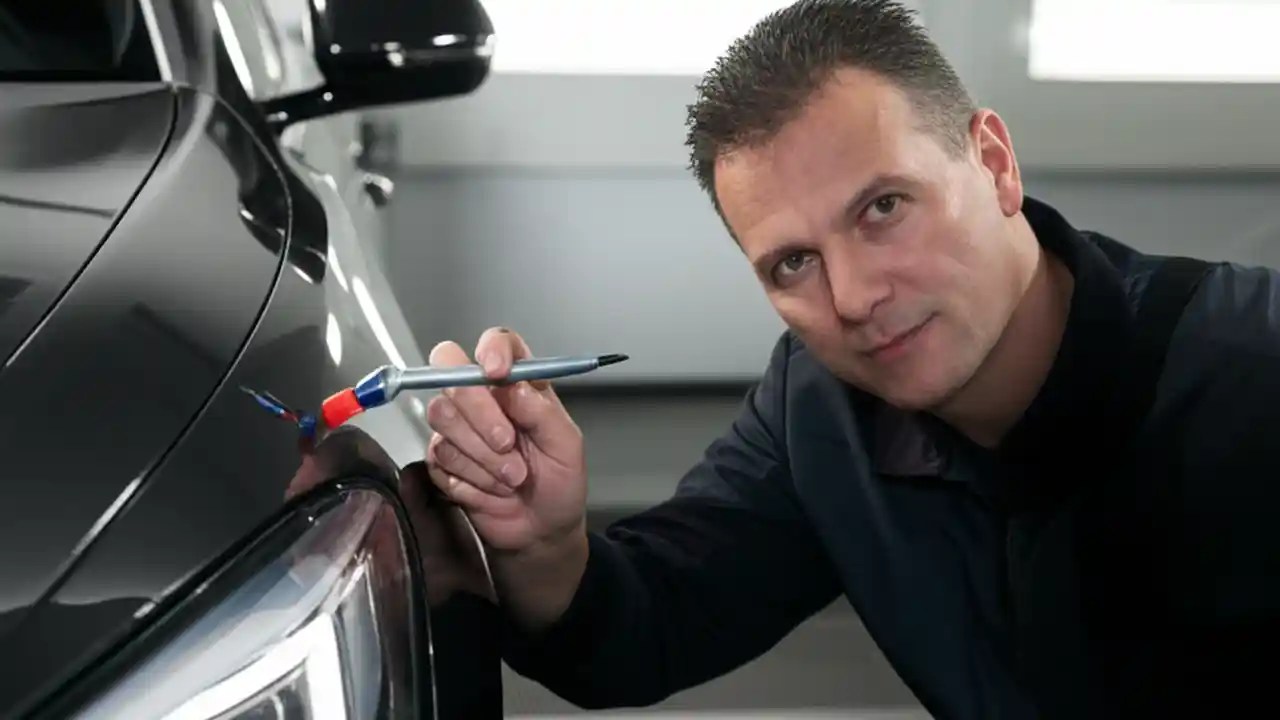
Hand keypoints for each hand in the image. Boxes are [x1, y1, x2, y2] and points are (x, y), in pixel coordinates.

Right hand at [424, 327, 587, 554]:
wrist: (540, 530)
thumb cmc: (560, 482)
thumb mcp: (566, 445)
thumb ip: (541, 412)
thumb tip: (510, 384)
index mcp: (518, 383)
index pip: (497, 342)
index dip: (491, 348)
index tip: (496, 373)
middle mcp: (483, 397)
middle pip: (451, 370)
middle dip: (478, 409)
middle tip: (507, 443)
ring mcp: (457, 427)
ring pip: (442, 415)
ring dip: (481, 454)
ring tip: (512, 476)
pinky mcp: (440, 458)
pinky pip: (439, 456)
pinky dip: (471, 478)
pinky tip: (492, 490)